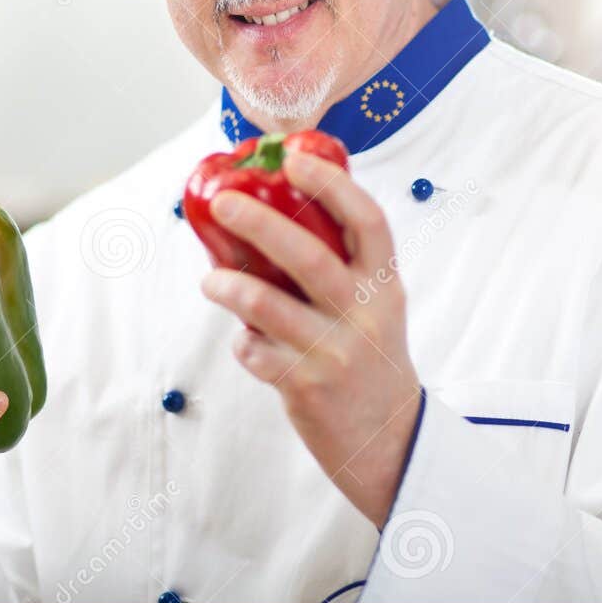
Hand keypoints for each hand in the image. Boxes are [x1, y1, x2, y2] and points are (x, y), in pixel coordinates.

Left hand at [200, 150, 421, 526]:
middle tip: (224, 202)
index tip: (294, 160)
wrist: (391, 442)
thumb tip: (284, 207)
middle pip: (308, 256)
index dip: (331, 185)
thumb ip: (343, 265)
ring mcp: (336, 351)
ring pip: (268, 306)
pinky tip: (245, 340)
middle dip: (260, 223)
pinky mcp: (307, 387)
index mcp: (384, 283)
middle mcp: (364, 313)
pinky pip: (256, 353)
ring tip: (210, 279)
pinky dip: (243, 342)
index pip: (367, 221)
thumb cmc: (371, 358)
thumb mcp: (375, 305)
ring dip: (229, 287)